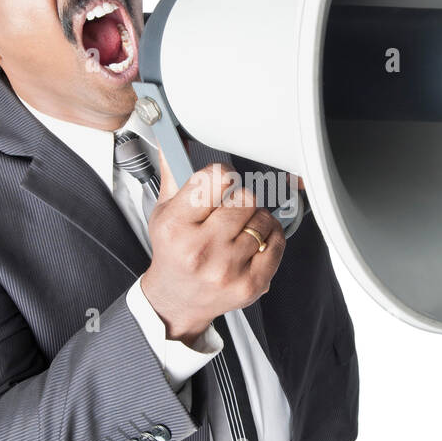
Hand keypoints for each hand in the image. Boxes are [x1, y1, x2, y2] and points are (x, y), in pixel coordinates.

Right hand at [140, 148, 286, 343]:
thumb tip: (173, 140)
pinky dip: (270, 236)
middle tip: (227, 211)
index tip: (220, 183)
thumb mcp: (163, 213)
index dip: (223, 175)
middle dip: (239, 199)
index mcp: (176, 227)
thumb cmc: (173, 254)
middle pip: (245, 197)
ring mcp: (228, 269)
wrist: (178, 300)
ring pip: (263, 218)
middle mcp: (201, 250)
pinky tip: (253, 242)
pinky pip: (278, 241)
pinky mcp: (252, 284)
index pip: (216, 178)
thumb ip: (173, 174)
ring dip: (255, 218)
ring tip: (237, 230)